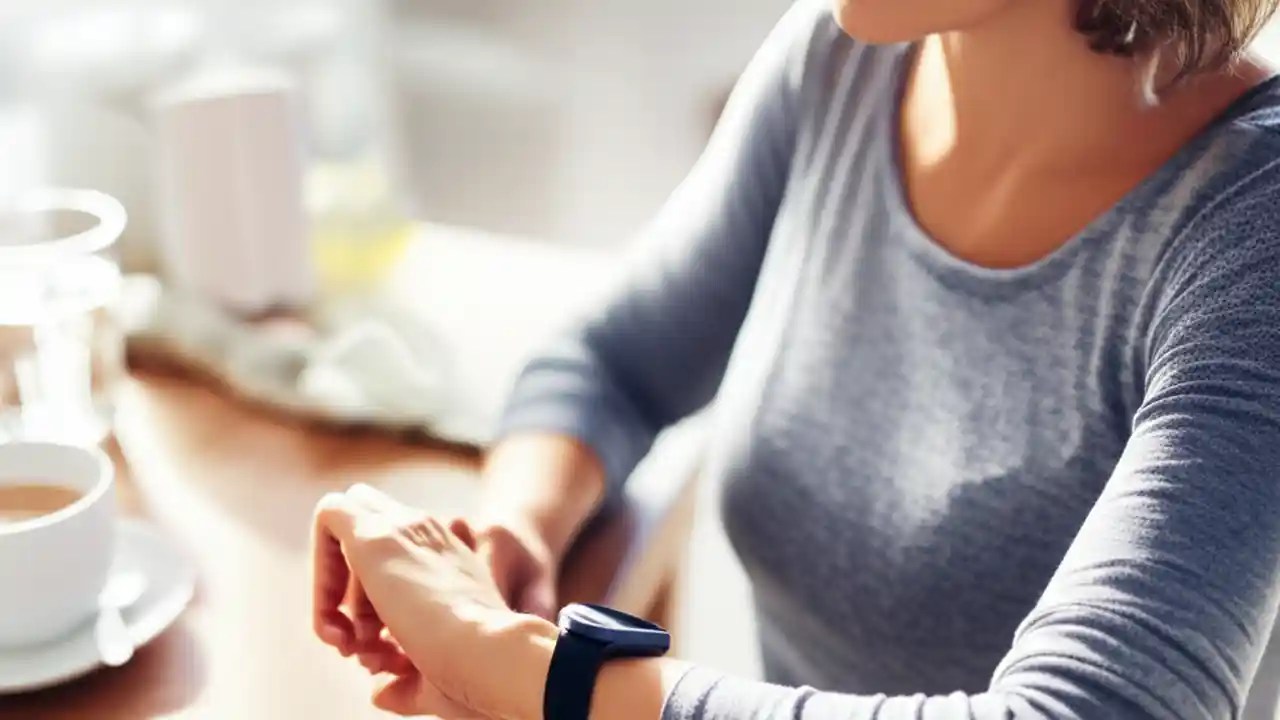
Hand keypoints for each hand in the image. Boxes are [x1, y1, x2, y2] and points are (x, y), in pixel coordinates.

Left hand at [311, 484, 557, 718]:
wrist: (496, 657)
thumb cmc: (480, 674)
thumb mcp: (439, 675)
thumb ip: (407, 680)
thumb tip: (380, 693)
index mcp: (450, 561)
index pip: (396, 563)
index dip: (376, 608)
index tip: (380, 654)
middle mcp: (428, 535)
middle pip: (370, 532)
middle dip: (353, 591)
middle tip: (362, 644)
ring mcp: (403, 529)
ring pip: (347, 525)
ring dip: (335, 594)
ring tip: (354, 648)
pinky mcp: (374, 535)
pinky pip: (328, 517)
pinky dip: (319, 574)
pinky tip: (333, 624)